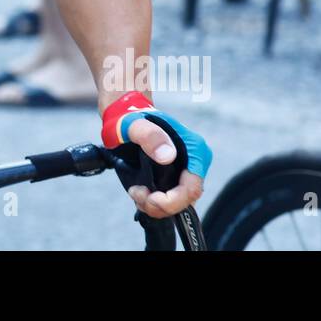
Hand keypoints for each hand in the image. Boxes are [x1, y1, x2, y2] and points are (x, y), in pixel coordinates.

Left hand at [101, 91, 210, 219]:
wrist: (125, 114)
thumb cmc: (130, 117)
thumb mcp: (135, 124)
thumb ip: (149, 136)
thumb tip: (168, 156)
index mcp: (194, 148)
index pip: (192, 188)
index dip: (172, 200)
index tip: (150, 198)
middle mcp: (195, 162)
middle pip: (186, 199)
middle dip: (161, 205)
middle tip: (137, 193)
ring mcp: (186, 171)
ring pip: (178, 203)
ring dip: (155, 206)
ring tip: (136, 191)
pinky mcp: (176, 176)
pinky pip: (171, 199)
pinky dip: (155, 203)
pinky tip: (140, 192)